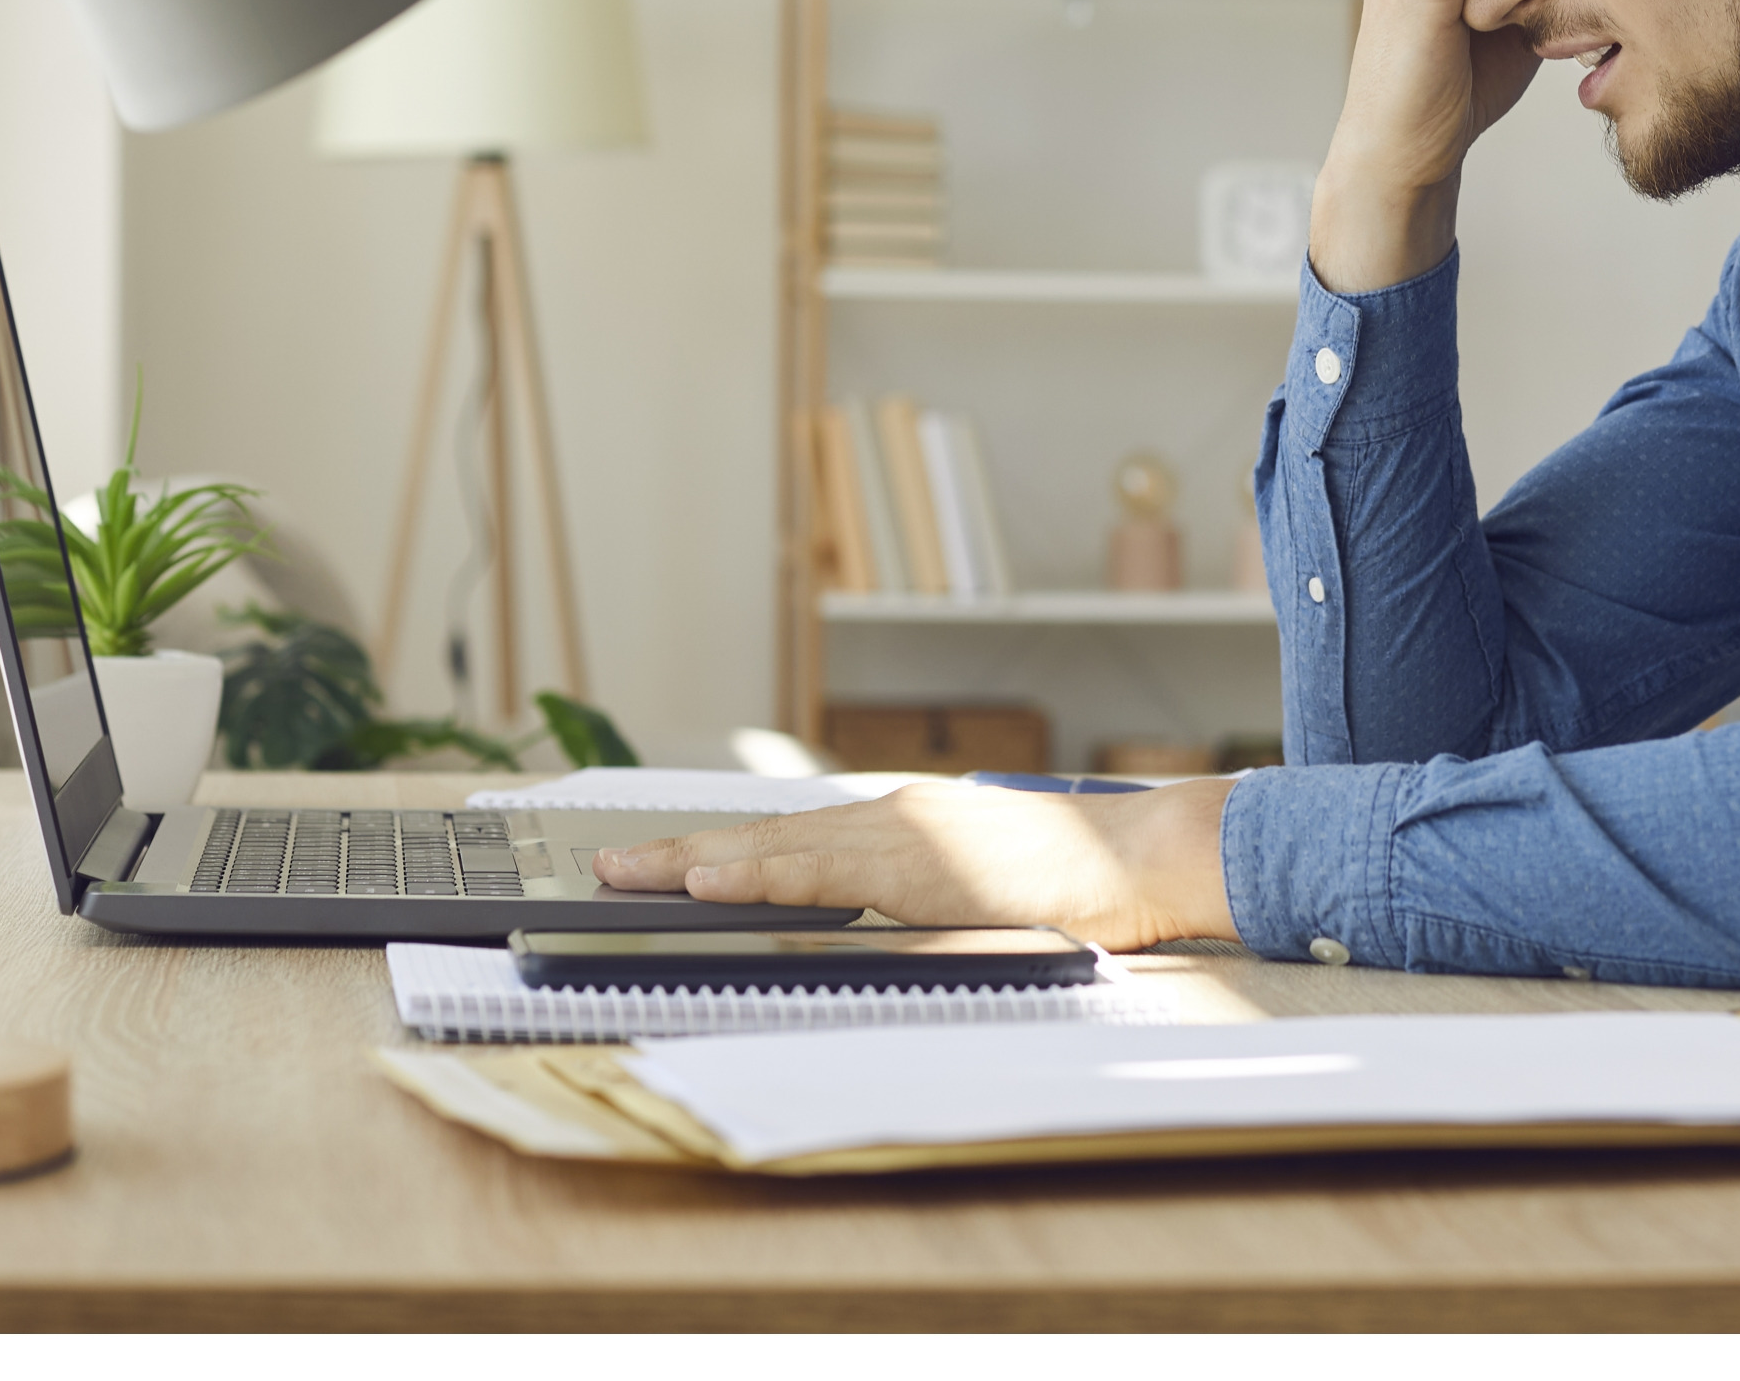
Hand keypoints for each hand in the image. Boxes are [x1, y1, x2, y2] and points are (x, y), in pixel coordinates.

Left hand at [586, 777, 1239, 950]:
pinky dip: (761, 876)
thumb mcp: (965, 886)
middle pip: (763, 837)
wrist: (1133, 861)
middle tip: (606, 867)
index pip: (785, 840)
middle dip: (678, 855)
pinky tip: (713, 884)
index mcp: (896, 826)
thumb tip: (841, 921)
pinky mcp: (919, 866)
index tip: (649, 866)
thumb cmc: (1063, 882)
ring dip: (698, 863)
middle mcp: (888, 818)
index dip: (714, 853)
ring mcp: (902, 836)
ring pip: (778, 849)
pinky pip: (823, 875)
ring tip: (631, 874)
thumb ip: (904, 893)